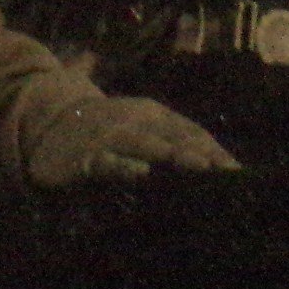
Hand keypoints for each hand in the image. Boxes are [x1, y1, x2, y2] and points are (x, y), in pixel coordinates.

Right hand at [15, 88, 238, 190]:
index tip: (237, 170)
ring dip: (172, 155)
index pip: (190, 131)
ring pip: (145, 145)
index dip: (214, 149)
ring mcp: (110, 137)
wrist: (51, 122)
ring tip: (199, 166)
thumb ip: (172, 141)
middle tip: (226, 170)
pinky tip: (141, 173)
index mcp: (154, 114)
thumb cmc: (109, 131)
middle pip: (174, 137)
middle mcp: (135, 122)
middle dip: (201, 153)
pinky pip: (107, 162)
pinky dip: (124, 167)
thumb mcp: (142, 128)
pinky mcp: (87, 157)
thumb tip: (215, 163)